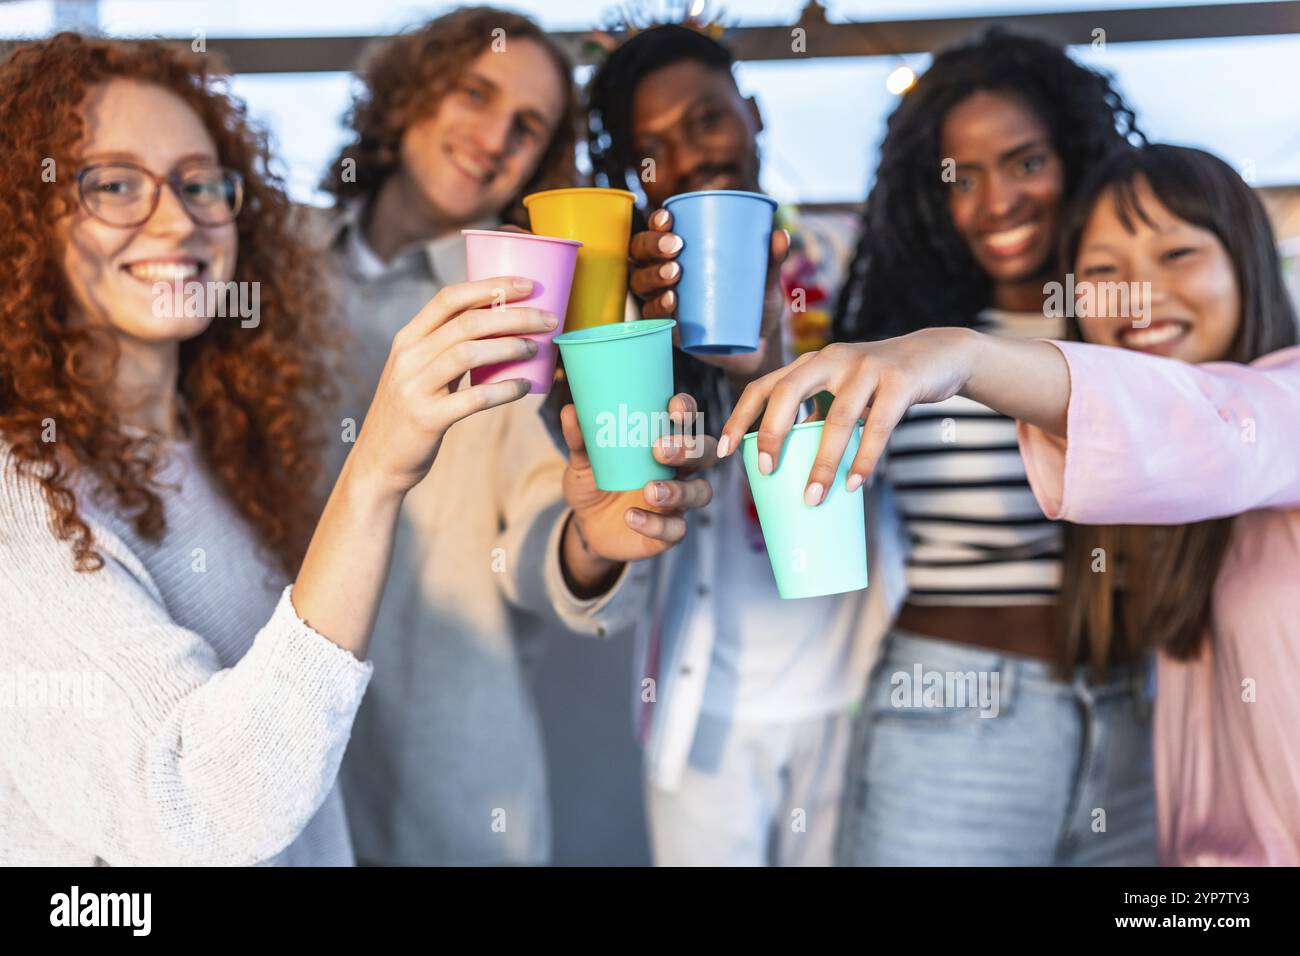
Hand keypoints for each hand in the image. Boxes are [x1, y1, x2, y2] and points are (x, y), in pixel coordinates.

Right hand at [348, 276, 557, 497]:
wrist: (378, 461)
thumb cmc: (410, 412)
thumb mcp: (417, 371)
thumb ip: (446, 348)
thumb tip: (499, 327)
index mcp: (408, 338)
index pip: (450, 298)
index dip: (490, 286)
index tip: (526, 284)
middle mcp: (409, 357)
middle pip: (468, 322)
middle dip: (514, 315)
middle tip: (548, 318)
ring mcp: (415, 387)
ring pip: (470, 353)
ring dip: (510, 346)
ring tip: (537, 347)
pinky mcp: (428, 418)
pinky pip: (475, 398)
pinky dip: (505, 389)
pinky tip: (524, 386)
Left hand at [559, 392, 716, 593]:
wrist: (586, 524)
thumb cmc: (595, 480)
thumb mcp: (583, 460)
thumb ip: (580, 438)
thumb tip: (571, 411)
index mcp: (663, 441)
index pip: (686, 419)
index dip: (687, 410)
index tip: (674, 411)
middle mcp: (678, 469)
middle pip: (705, 453)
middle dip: (690, 449)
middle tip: (659, 450)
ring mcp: (678, 501)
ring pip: (700, 492)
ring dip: (678, 491)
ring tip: (649, 490)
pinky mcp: (669, 531)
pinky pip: (675, 529)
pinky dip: (655, 524)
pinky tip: (631, 517)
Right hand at [631, 207, 790, 385]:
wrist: (759, 346)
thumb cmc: (756, 305)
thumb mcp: (765, 281)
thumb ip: (772, 260)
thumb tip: (780, 235)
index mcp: (684, 253)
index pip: (659, 231)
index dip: (657, 221)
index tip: (670, 219)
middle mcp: (666, 276)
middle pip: (641, 255)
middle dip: (652, 246)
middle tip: (676, 247)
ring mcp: (666, 304)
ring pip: (641, 284)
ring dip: (653, 275)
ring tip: (675, 274)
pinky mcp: (671, 330)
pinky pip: (654, 319)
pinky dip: (658, 309)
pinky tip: (671, 302)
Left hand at [715, 328, 980, 503]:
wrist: (939, 355)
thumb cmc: (880, 383)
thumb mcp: (842, 390)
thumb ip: (816, 415)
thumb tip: (786, 466)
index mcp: (811, 363)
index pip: (763, 386)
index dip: (741, 417)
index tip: (725, 451)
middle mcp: (832, 359)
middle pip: (789, 393)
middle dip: (772, 433)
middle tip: (766, 471)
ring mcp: (867, 368)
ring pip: (837, 417)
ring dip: (822, 462)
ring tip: (813, 497)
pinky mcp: (900, 382)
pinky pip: (878, 425)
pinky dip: (865, 458)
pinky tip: (856, 484)